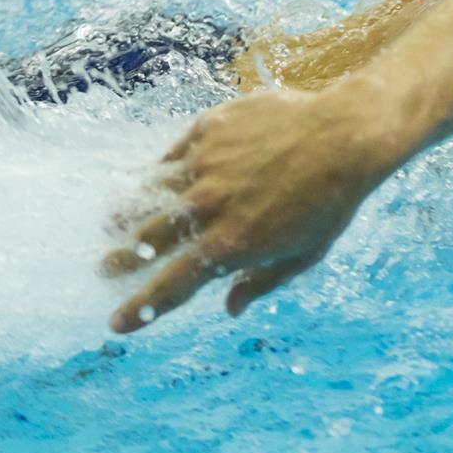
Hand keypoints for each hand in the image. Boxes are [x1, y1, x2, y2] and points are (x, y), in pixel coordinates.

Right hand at [102, 86, 402, 332]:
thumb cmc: (332, 201)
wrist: (346, 134)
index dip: (141, 309)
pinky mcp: (209, 127)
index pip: (170, 286)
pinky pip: (173, 153)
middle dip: (121, 257)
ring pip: (147, 191)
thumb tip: (230, 308)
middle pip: (145, 238)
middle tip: (106, 266)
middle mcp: (208, 205)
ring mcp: (205, 163)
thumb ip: (261, 282)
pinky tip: (153, 176)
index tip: (117, 324)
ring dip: (125, 210)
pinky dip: (161, 169)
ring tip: (111, 219)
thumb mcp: (304, 255)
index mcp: (229, 245)